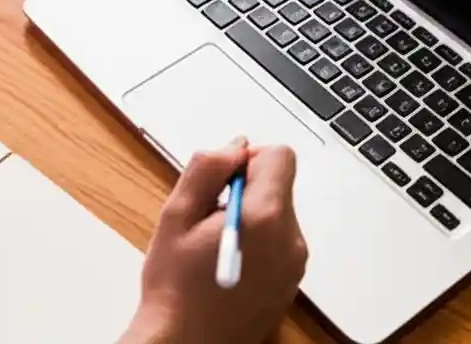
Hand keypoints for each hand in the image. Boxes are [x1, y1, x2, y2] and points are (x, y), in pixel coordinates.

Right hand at [120, 140, 307, 343]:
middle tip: (209, 219)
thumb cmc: (175, 288)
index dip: (247, 160)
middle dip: (246, 190)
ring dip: (251, 216)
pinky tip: (229, 261)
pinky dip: (259, 241)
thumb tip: (234, 146)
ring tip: (215, 245)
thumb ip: (207, 169)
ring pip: (279, 213)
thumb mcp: (177, 215)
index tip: (222, 182)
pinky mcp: (292, 281)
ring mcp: (295, 264)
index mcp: (266, 218)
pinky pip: (280, 241)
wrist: (187, 343)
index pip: (280, 156)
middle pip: (279, 185)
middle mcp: (290, 240)